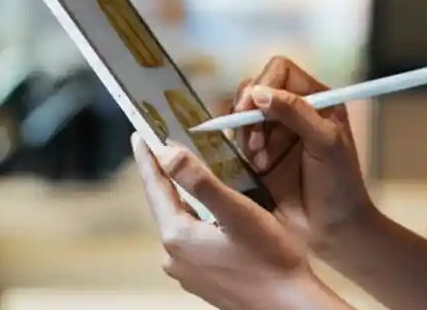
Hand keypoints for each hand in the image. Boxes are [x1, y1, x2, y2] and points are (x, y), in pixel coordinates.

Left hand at [132, 135, 346, 308]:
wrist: (286, 306)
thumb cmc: (270, 259)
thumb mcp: (237, 212)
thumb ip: (201, 182)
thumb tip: (168, 153)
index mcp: (178, 236)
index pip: (155, 187)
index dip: (148, 158)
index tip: (140, 134)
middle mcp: (174, 256)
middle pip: (167, 204)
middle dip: (169, 175)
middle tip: (170, 144)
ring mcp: (187, 271)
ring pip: (182, 222)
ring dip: (187, 198)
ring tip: (196, 174)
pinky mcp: (202, 278)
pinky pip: (193, 239)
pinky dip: (199, 219)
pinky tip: (216, 213)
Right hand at [234, 57, 375, 257]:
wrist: (334, 229)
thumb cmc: (340, 183)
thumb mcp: (326, 142)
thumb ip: (296, 113)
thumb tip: (260, 93)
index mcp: (315, 98)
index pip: (280, 70)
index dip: (264, 84)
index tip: (255, 108)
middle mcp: (291, 110)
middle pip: (254, 89)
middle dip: (249, 113)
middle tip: (256, 144)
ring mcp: (272, 133)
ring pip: (240, 115)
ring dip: (245, 135)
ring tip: (260, 160)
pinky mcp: (257, 155)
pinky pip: (235, 140)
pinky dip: (238, 150)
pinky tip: (255, 167)